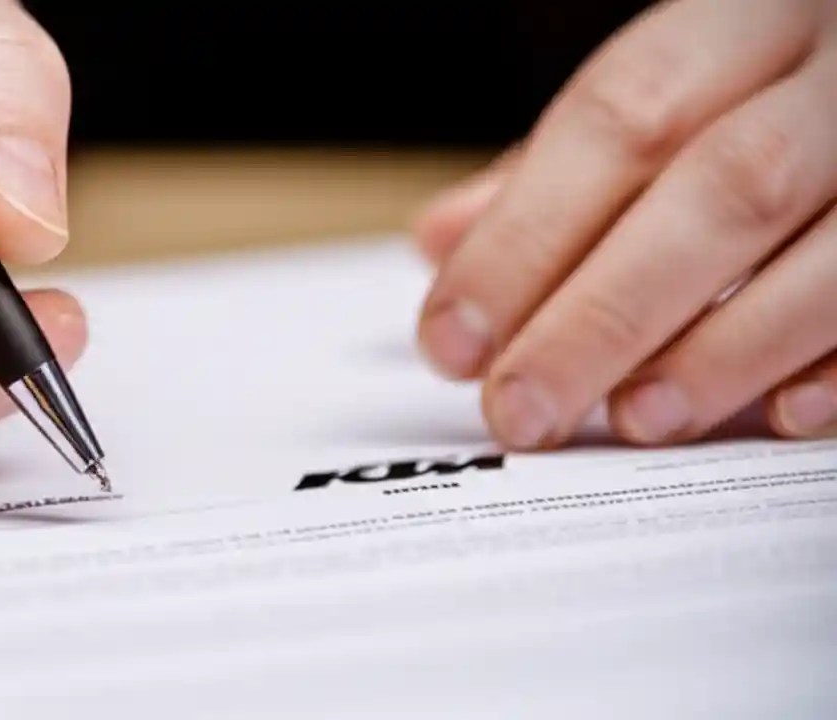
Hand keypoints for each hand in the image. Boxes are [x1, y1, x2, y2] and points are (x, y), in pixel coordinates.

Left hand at [413, 0, 836, 448]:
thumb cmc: (763, 88)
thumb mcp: (667, 91)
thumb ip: (558, 171)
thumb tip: (443, 244)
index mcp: (745, 17)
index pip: (619, 119)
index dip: (525, 237)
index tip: (452, 337)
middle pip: (718, 188)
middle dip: (603, 315)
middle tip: (521, 409)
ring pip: (829, 254)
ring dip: (719, 353)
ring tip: (632, 419)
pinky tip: (773, 417)